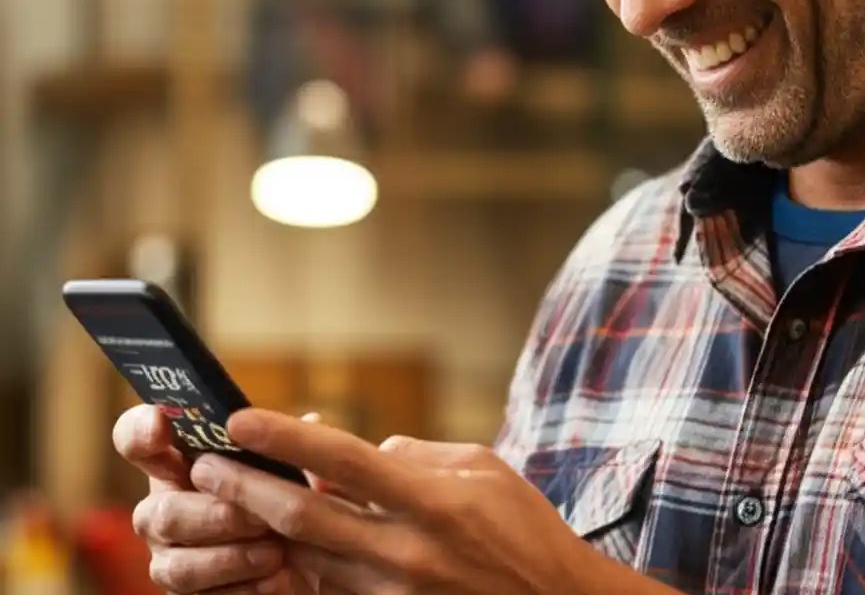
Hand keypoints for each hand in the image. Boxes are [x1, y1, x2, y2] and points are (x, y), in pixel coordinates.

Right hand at [114, 405, 309, 593]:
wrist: (304, 556)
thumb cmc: (286, 495)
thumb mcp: (288, 465)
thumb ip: (287, 445)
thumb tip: (311, 419)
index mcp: (178, 465)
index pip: (136, 440)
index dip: (140, 430)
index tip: (161, 424)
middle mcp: (162, 509)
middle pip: (162, 512)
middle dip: (215, 515)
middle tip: (261, 517)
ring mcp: (168, 556)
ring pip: (177, 564)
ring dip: (230, 558)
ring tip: (275, 552)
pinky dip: (242, 589)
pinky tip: (276, 579)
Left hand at [189, 409, 678, 594]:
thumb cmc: (525, 529)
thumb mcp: (484, 469)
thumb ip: (417, 456)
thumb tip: (367, 451)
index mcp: (433, 501)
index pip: (343, 461)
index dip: (286, 437)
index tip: (241, 419)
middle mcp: (406, 551)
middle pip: (302, 517)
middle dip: (245, 489)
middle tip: (206, 467)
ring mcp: (393, 593)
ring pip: (306, 556)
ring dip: (264, 528)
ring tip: (232, 501)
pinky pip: (330, 586)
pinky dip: (304, 562)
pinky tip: (283, 543)